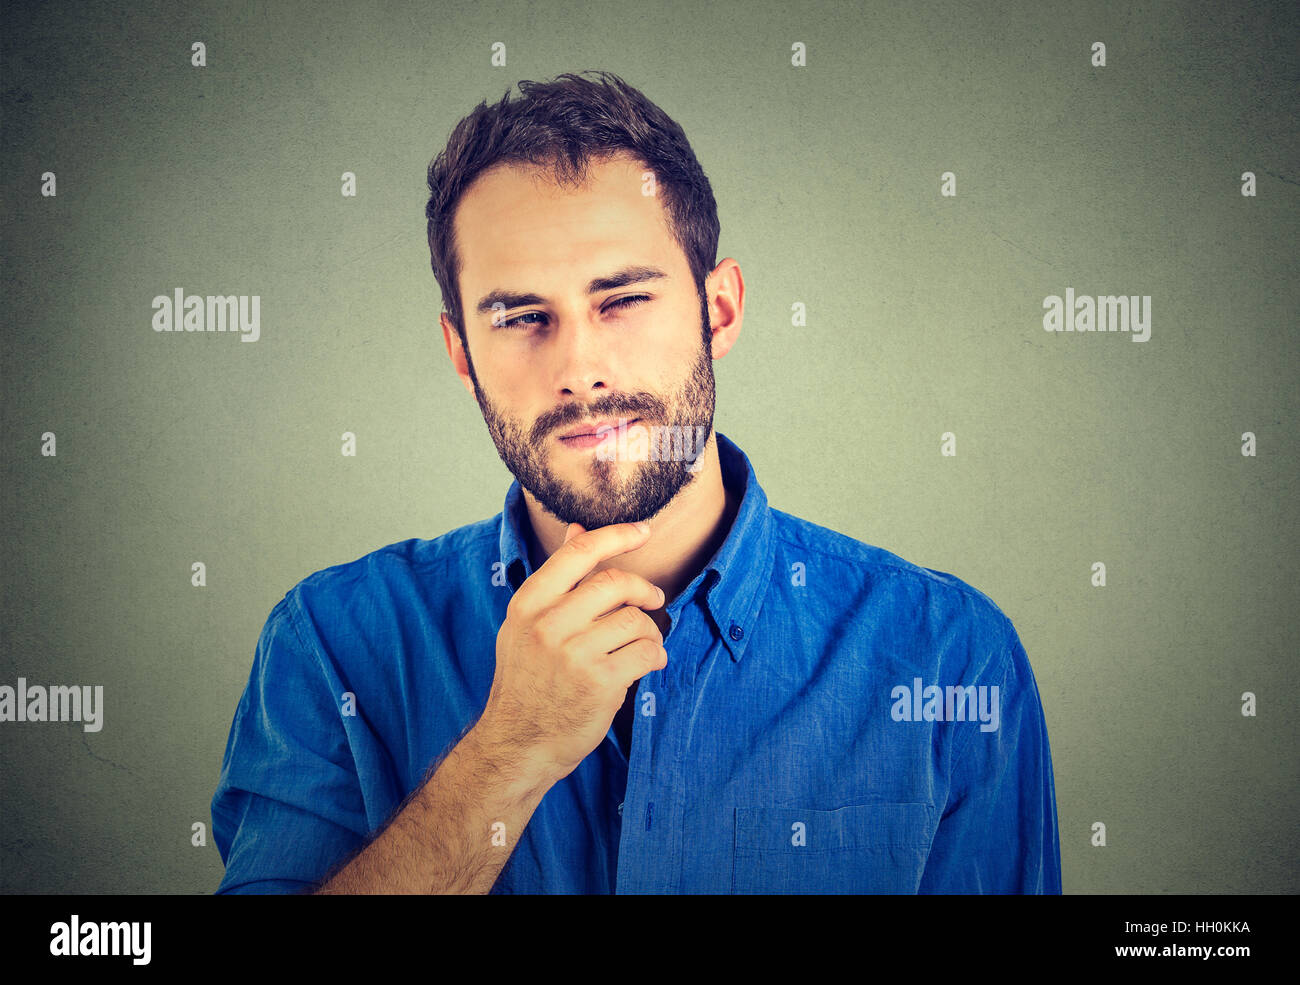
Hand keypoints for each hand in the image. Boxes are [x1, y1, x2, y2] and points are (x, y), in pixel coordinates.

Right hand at [478, 520, 666, 783]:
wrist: (517, 744)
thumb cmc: (528, 680)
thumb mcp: (527, 624)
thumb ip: (557, 578)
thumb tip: (577, 528)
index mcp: (528, 603)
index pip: (579, 551)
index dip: (617, 535)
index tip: (644, 531)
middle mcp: (547, 624)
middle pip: (615, 583)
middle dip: (644, 589)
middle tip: (654, 599)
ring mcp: (573, 654)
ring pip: (636, 620)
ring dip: (650, 632)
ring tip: (643, 646)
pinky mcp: (599, 682)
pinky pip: (646, 652)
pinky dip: (654, 657)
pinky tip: (644, 665)